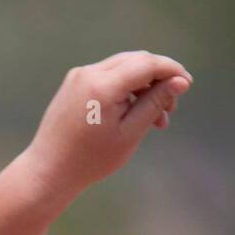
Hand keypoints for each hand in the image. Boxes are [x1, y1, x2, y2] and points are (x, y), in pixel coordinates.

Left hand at [22, 51, 191, 206]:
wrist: (47, 172)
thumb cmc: (89, 160)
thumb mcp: (129, 133)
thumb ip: (155, 103)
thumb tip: (179, 81)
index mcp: (102, 86)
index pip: (147, 64)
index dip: (172, 71)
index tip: (187, 85)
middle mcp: (88, 73)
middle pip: (136, 61)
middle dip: (158, 79)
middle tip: (170, 108)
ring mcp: (77, 77)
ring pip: (123, 68)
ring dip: (142, 86)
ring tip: (155, 118)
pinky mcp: (73, 84)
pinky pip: (107, 77)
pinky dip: (124, 89)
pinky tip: (133, 113)